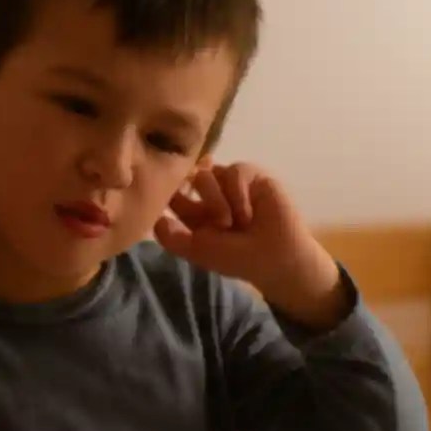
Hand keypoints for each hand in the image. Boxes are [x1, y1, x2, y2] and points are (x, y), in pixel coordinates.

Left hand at [153, 161, 348, 328]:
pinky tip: (248, 213)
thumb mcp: (197, 251)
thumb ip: (171, 238)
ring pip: (206, 174)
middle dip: (199, 204)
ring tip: (235, 222)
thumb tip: (154, 218)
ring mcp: (230, 182)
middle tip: (219, 226)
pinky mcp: (252, 175)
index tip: (170, 200)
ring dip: (218, 201)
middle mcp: (210, 193)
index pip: (173, 193)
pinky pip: (233, 171)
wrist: (276, 258)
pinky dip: (237, 194)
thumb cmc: (237, 258)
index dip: (169, 194)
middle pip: (187, 180)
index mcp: (195, 211)